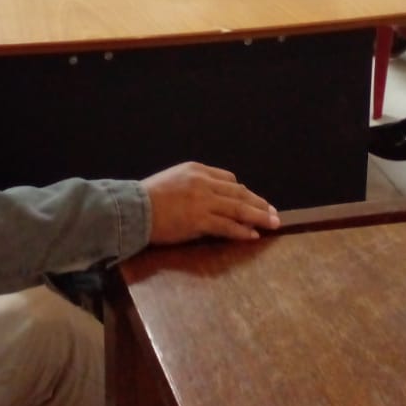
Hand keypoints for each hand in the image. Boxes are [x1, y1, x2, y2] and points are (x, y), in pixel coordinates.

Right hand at [142, 162, 278, 244]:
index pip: (229, 179)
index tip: (254, 201)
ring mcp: (203, 201)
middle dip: (259, 203)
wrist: (132, 208)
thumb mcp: (172, 180)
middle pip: (239, 192)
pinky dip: (242, 230)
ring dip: (259, 216)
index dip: (244, 192)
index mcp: (197, 169)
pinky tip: (253, 235)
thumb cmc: (147, 198)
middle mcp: (203, 182)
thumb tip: (211, 199)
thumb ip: (193, 185)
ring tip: (273, 223)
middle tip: (274, 212)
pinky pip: (227, 225)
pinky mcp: (199, 219)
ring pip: (239, 208)